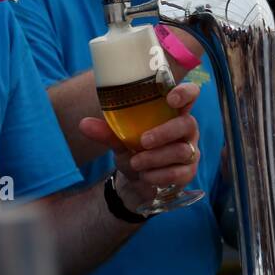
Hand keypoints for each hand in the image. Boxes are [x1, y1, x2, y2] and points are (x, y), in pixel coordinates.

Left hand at [77, 82, 202, 209]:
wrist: (134, 182)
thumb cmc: (131, 151)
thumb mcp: (118, 140)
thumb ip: (106, 132)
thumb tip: (84, 124)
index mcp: (171, 113)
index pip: (189, 95)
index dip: (185, 93)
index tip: (170, 98)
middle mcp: (185, 129)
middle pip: (187, 124)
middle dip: (164, 133)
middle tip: (143, 141)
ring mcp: (190, 151)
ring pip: (181, 151)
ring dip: (155, 158)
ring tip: (135, 163)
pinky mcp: (188, 172)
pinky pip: (178, 173)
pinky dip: (158, 176)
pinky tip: (145, 176)